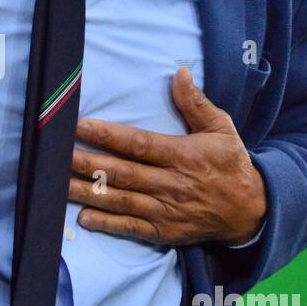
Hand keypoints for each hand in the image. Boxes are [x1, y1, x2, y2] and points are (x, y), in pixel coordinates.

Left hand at [68, 68, 267, 245]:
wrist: (251, 211)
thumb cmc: (231, 164)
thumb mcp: (221, 129)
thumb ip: (196, 103)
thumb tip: (179, 73)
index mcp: (182, 155)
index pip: (137, 143)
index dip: (106, 135)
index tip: (79, 125)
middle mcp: (171, 184)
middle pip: (121, 173)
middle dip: (86, 163)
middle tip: (56, 154)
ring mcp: (166, 210)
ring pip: (120, 201)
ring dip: (88, 192)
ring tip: (58, 183)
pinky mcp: (164, 232)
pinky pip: (131, 228)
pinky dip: (107, 224)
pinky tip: (84, 218)